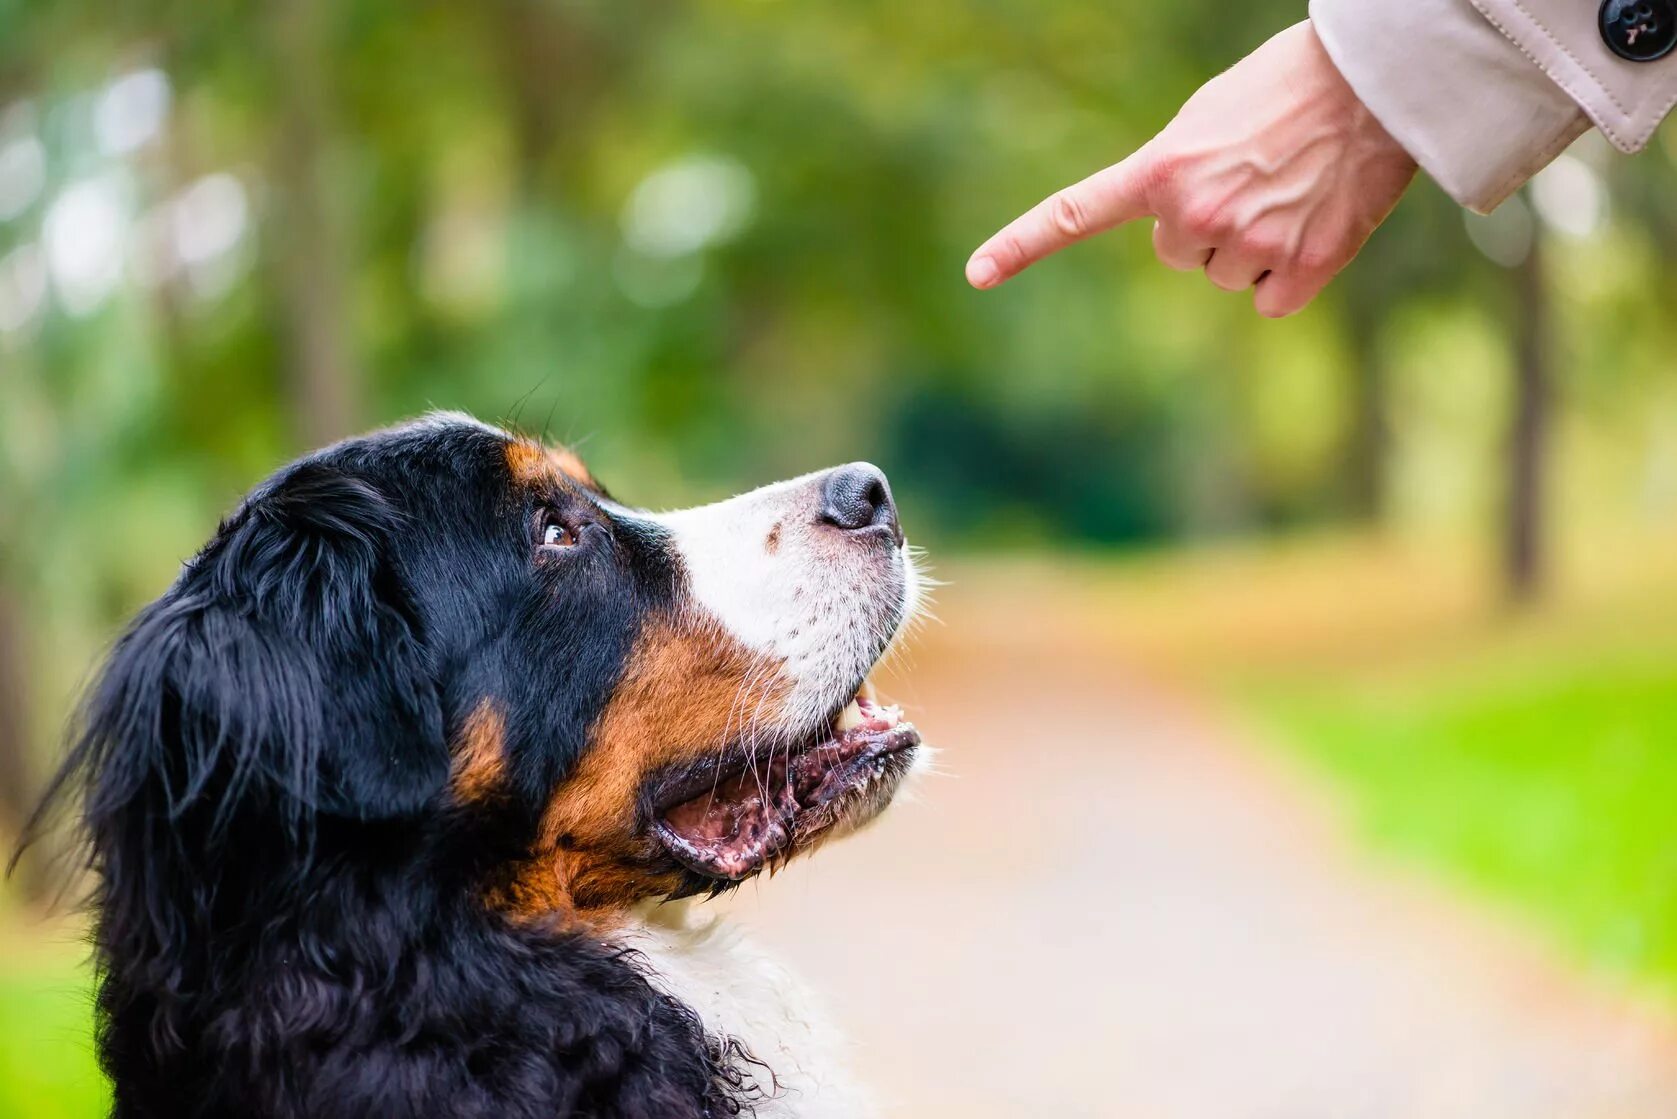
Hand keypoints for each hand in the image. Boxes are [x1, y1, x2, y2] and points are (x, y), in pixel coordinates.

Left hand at [965, 21, 1417, 317]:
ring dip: (1253, 248)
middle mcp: (1194, 214)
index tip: (976, 274)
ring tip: (1290, 192)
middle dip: (1208, 226)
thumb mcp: (1209, 118)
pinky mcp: (1300, 271)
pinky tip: (1313, 228)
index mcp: (1163, 170)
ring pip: (1226, 277)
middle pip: (1180, 254)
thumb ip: (1175, 173)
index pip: (1077, 212)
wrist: (1376, 85)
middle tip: (1253, 177)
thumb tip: (1182, 229)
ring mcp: (1247, 247)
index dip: (1022, 246)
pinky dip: (1292, 277)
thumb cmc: (1291, 89)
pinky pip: (1272, 302)